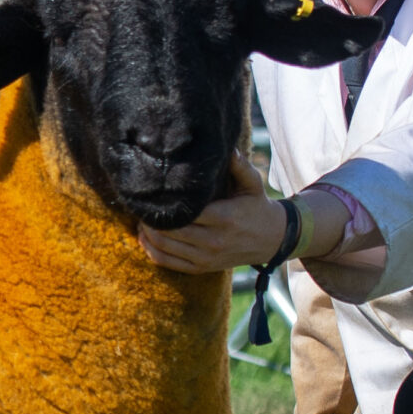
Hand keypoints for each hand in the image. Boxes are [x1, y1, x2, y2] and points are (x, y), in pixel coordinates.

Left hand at [139, 154, 348, 273]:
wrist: (271, 239)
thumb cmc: (257, 206)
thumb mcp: (252, 184)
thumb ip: (239, 165)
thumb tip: (226, 146)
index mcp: (224, 217)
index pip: (185, 211)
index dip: (165, 202)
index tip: (152, 190)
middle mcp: (213, 240)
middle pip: (170, 230)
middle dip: (151, 217)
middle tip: (140, 203)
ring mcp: (206, 257)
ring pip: (164, 247)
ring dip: (147, 233)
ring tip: (141, 217)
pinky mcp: (201, 268)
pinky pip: (167, 262)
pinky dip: (151, 251)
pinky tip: (145, 237)